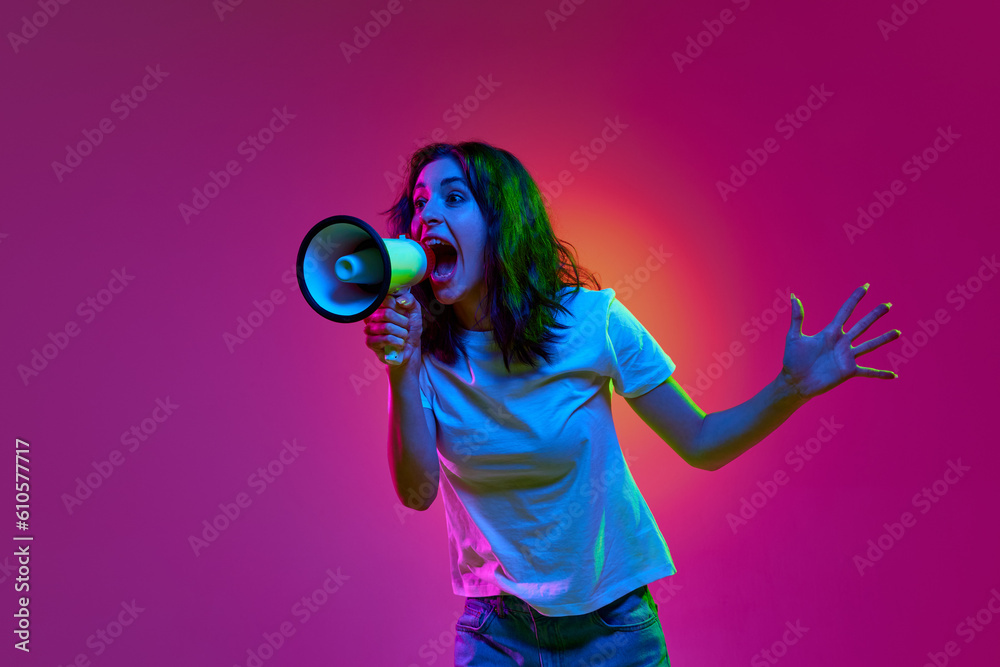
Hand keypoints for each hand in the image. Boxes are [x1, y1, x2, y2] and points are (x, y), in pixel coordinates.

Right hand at [363, 290, 422, 366]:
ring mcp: (369, 329)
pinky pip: (386, 339)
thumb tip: (400, 300)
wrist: (410, 349)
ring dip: (401, 333)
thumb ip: (410, 300)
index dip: (400, 308)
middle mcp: (372, 316)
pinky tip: (400, 343)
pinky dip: (398, 342)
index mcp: (381, 306)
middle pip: (387, 314)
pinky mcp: (370, 342)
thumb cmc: (410, 329)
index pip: (387, 300)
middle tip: (406, 327)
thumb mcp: (414, 312)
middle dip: (403, 322)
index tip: (405, 314)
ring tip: (403, 336)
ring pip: (387, 327)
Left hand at [779, 284, 900, 399]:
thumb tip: (793, 296)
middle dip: (875, 315)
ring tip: (898, 332)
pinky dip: (880, 374)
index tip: (866, 286)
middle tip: (888, 304)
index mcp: (830, 332)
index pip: (846, 311)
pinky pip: (868, 372)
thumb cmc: (793, 359)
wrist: (795, 381)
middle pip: (862, 325)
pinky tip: (894, 376)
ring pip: (870, 345)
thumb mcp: (794, 336)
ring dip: (884, 339)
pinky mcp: (849, 371)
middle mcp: (842, 342)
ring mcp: (847, 357)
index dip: (855, 299)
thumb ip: (797, 317)